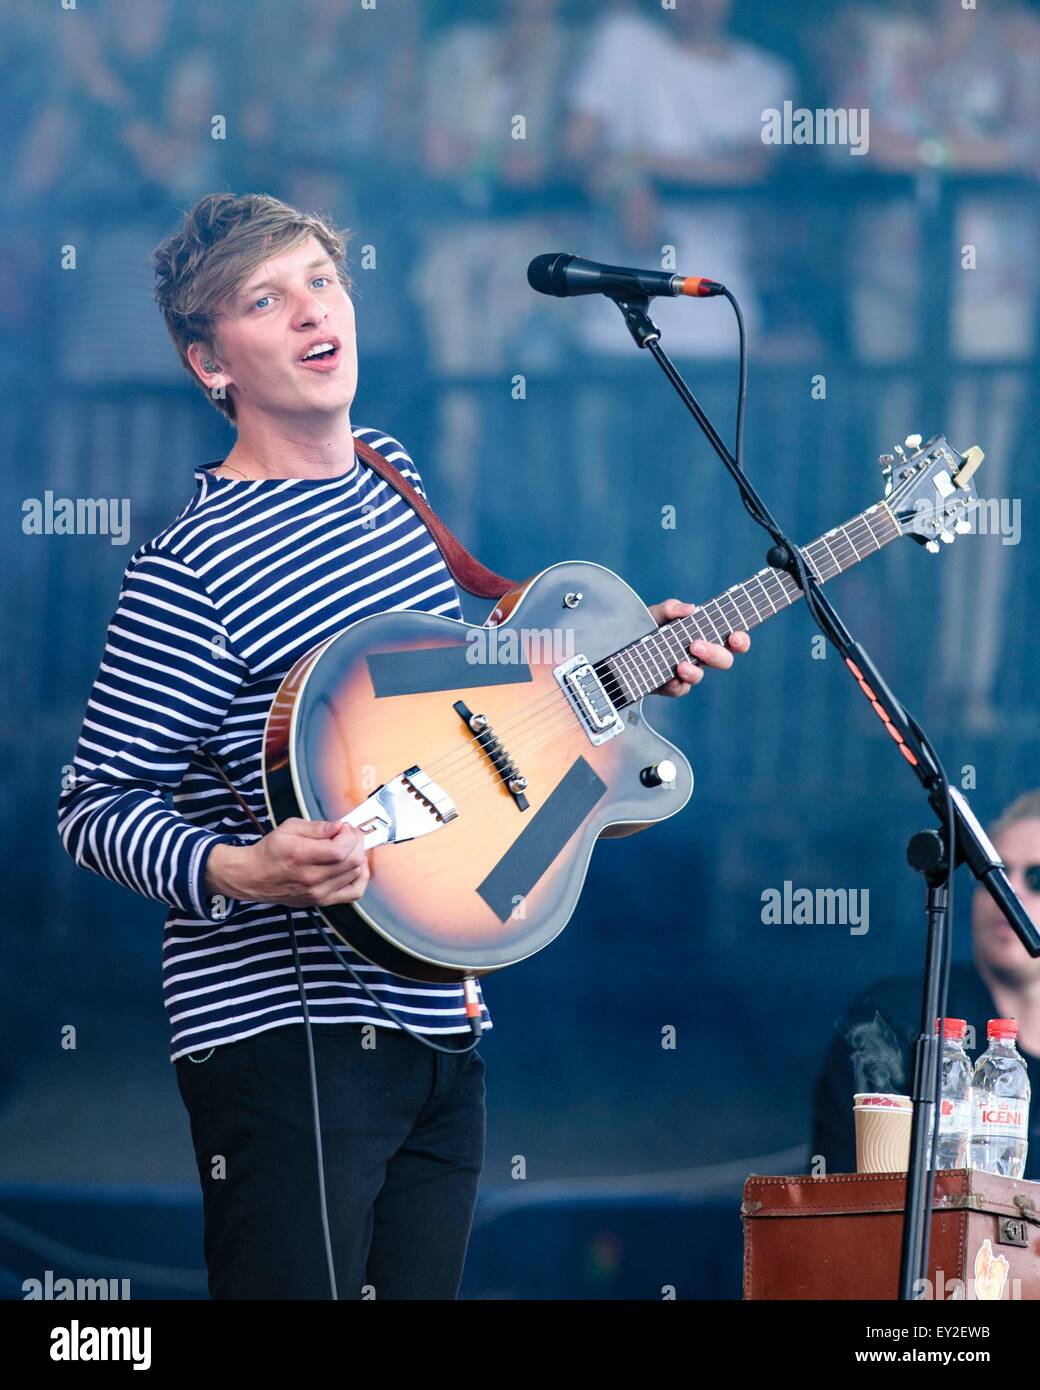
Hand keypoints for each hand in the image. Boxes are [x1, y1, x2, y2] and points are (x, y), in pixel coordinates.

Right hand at [206, 818, 369, 907]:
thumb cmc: (270, 852)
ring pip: (356, 874)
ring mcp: (318, 892)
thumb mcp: (289, 828)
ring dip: (359, 856)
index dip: (349, 835)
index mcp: (301, 856)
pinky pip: (354, 893)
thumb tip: (339, 827)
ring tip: (349, 847)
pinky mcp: (322, 901)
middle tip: (349, 834)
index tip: (345, 827)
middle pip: (352, 861)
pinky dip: (360, 878)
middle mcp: (311, 878)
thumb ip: (317, 827)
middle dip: (357, 842)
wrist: (253, 876)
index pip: (341, 849)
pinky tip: (354, 867)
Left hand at [646, 597, 749, 697]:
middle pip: (723, 660)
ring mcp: (687, 672)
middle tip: (696, 645)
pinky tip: (670, 679)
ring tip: (681, 664)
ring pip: (700, 676)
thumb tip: (690, 609)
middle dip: (715, 654)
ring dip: (694, 671)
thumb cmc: (646, 628)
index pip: (732, 640)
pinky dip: (676, 685)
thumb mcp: (656, 614)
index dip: (740, 640)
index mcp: (704, 635)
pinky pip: (680, 689)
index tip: (735, 637)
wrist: (623, 648)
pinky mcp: (671, 686)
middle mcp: (700, 655)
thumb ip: (671, 608)